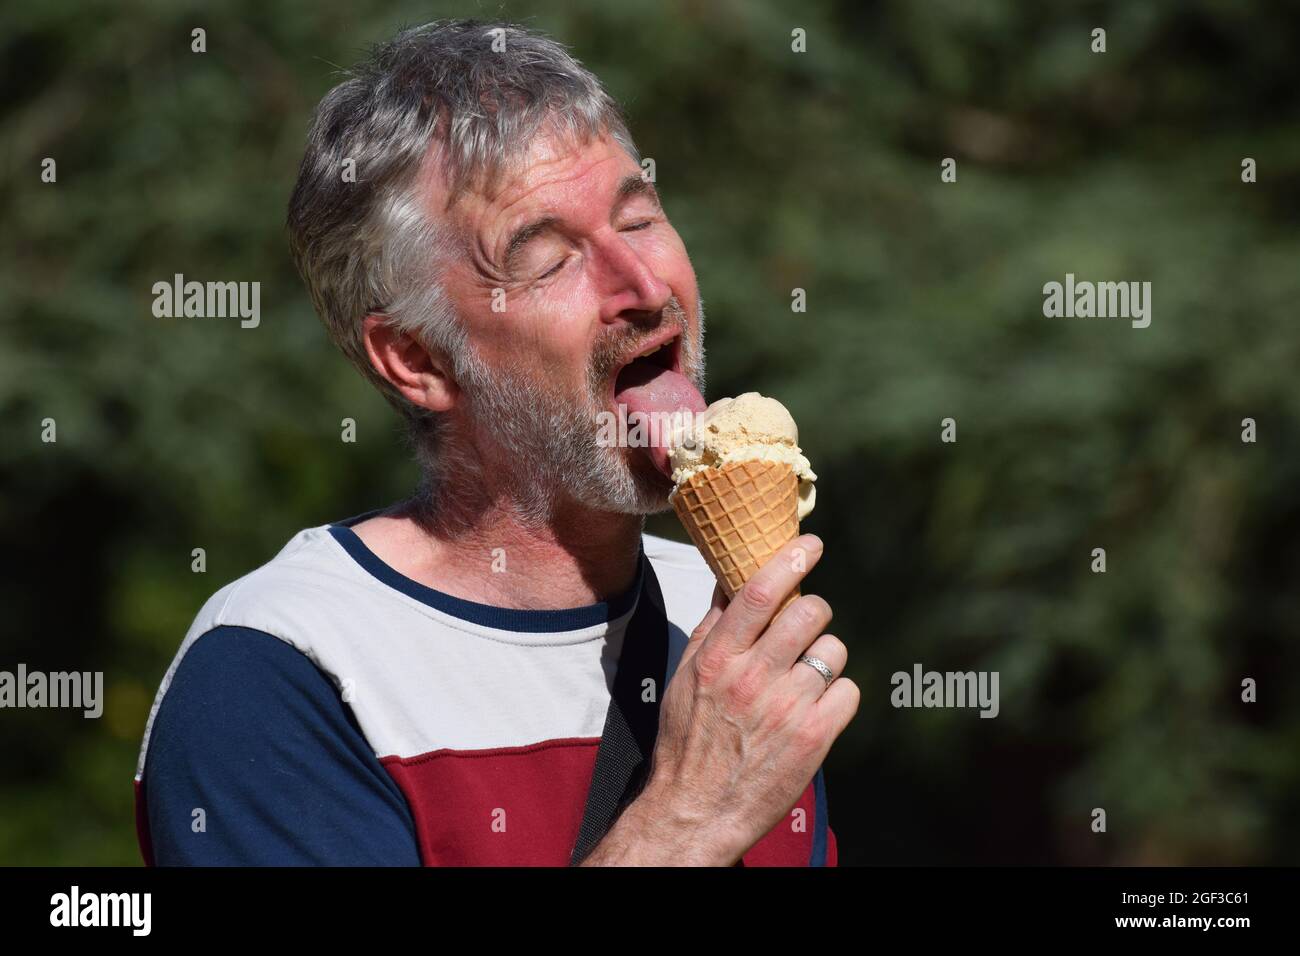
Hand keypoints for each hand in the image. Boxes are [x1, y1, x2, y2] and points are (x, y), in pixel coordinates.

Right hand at [640, 534, 858, 863]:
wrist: (696, 810)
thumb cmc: (688, 742)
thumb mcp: (685, 676)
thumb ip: (712, 627)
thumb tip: (728, 581)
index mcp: (718, 659)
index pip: (759, 592)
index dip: (790, 560)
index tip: (810, 545)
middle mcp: (753, 678)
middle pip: (808, 613)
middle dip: (814, 612)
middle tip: (806, 625)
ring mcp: (787, 708)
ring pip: (833, 651)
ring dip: (824, 658)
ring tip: (805, 678)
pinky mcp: (815, 737)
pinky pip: (849, 691)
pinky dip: (837, 695)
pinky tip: (816, 707)